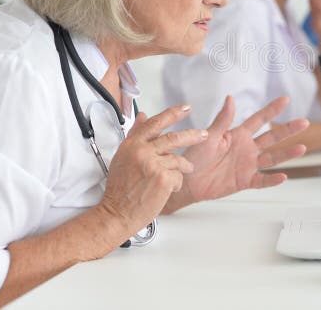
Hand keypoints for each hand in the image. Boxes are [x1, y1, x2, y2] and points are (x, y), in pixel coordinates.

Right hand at [98, 105, 208, 236]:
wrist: (117, 213)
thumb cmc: (120, 189)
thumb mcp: (123, 157)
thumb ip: (136, 135)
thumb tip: (143, 116)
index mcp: (132, 145)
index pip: (155, 123)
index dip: (172, 113)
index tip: (185, 108)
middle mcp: (142, 152)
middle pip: (174, 138)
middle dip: (192, 136)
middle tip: (203, 135)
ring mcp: (153, 164)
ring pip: (178, 159)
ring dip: (184, 167)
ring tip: (183, 172)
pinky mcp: (163, 178)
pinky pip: (179, 176)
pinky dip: (176, 183)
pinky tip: (168, 189)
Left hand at [168, 96, 307, 210]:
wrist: (186, 180)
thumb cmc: (194, 156)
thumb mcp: (208, 136)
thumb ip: (222, 120)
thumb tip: (230, 98)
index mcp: (238, 135)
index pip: (259, 119)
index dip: (272, 110)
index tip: (285, 100)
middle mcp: (247, 148)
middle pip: (272, 137)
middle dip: (288, 129)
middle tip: (304, 122)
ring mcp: (247, 164)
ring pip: (272, 158)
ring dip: (287, 153)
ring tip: (302, 148)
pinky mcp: (245, 180)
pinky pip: (262, 180)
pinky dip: (272, 180)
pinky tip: (283, 177)